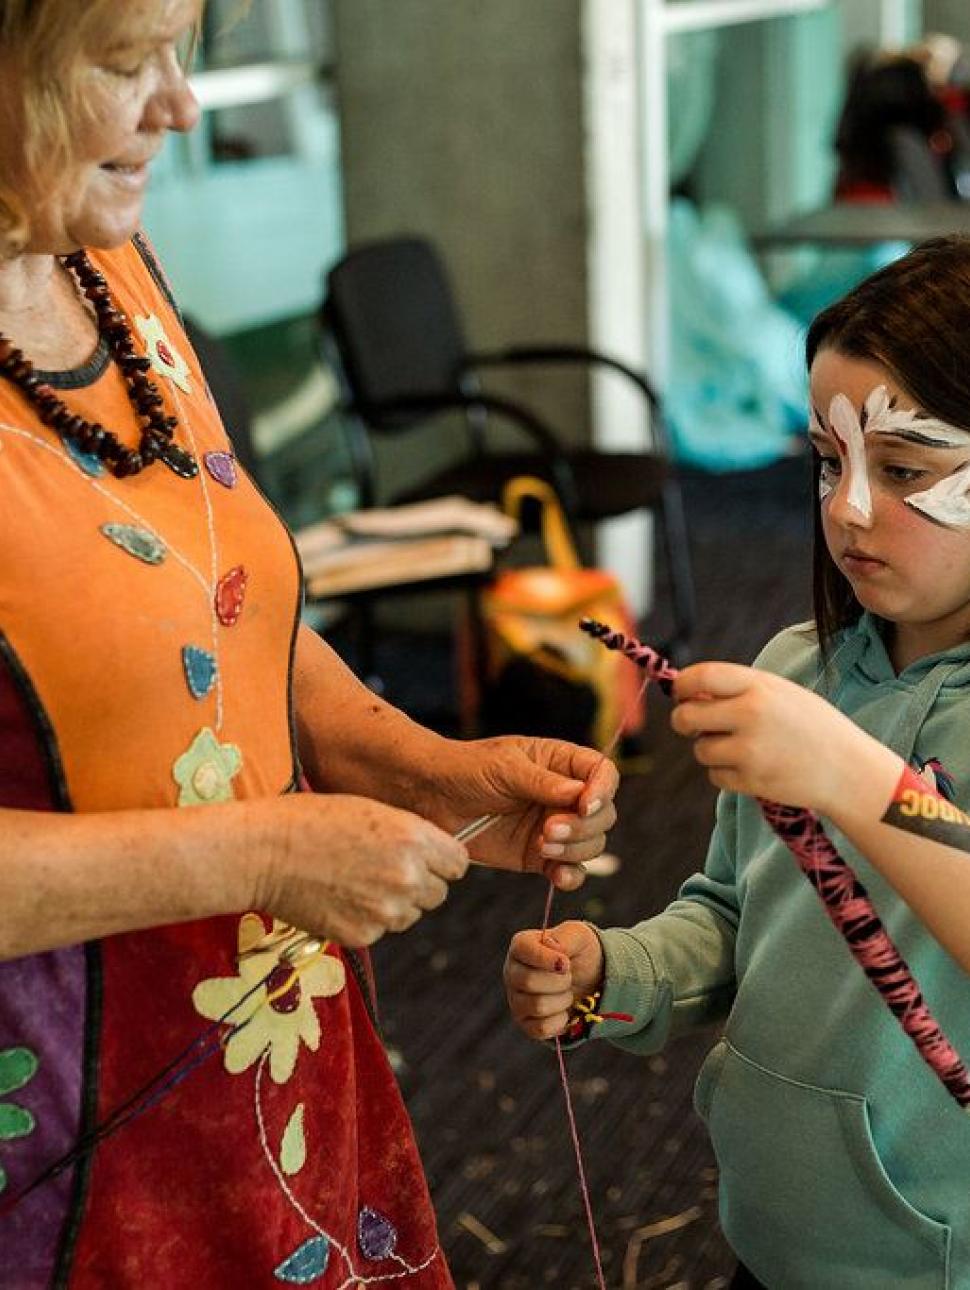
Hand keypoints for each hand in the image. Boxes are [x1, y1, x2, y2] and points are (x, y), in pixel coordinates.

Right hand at [255, 794, 468, 946]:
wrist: (264, 852)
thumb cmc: (311, 820)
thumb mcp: (372, 810)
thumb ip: (409, 835)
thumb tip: (433, 855)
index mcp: (413, 838)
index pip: (458, 864)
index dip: (441, 862)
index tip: (426, 860)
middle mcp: (406, 876)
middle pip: (438, 893)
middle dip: (418, 885)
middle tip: (383, 871)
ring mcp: (386, 910)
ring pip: (410, 915)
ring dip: (393, 905)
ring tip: (356, 883)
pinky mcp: (363, 935)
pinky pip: (380, 930)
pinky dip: (366, 920)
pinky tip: (339, 899)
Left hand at [428, 736, 617, 890]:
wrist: (431, 797)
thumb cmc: (467, 769)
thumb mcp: (504, 767)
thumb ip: (543, 782)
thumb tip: (579, 794)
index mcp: (561, 762)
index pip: (602, 773)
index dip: (603, 790)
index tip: (585, 804)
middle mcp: (564, 795)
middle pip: (603, 814)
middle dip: (583, 826)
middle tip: (549, 829)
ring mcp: (553, 827)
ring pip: (591, 844)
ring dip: (575, 850)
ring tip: (543, 845)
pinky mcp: (538, 856)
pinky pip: (569, 870)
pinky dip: (570, 876)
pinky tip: (557, 876)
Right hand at [504, 920, 604, 1039]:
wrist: (590, 978)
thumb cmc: (580, 952)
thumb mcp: (579, 935)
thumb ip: (565, 937)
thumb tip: (554, 950)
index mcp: (521, 946)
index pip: (523, 950)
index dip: (547, 958)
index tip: (567, 963)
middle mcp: (512, 972)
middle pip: (529, 982)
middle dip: (560, 981)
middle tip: (569, 977)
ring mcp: (516, 1000)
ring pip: (537, 1006)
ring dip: (562, 1000)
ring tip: (566, 991)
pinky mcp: (525, 1023)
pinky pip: (540, 1028)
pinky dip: (560, 1021)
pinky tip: (563, 1010)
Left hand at [671, 661, 899, 815]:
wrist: (849, 771)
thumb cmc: (813, 727)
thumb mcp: (781, 693)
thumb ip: (739, 689)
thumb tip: (690, 694)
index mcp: (759, 686)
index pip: (700, 676)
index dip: (681, 685)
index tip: (680, 693)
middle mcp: (751, 715)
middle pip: (685, 717)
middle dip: (683, 721)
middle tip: (692, 725)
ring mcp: (750, 750)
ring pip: (700, 750)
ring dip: (710, 750)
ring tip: (741, 748)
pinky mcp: (751, 781)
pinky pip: (715, 776)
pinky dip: (726, 774)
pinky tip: (752, 768)